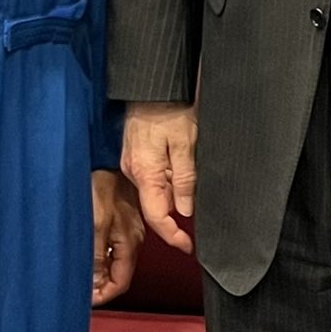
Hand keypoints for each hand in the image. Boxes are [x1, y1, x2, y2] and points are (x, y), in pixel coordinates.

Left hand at [92, 169, 146, 304]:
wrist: (102, 159)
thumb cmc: (101, 187)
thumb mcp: (95, 226)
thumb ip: (97, 257)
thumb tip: (97, 284)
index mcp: (130, 243)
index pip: (121, 282)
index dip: (104, 295)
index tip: (86, 299)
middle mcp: (132, 238)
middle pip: (118, 273)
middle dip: (100, 285)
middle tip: (79, 289)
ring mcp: (127, 228)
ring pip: (114, 260)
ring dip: (98, 270)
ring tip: (79, 273)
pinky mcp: (119, 219)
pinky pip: (110, 246)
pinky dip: (99, 255)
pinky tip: (85, 254)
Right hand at [121, 103, 196, 252]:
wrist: (152, 85)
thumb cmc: (171, 108)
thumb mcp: (186, 144)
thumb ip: (184, 179)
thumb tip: (185, 211)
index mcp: (145, 173)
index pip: (156, 216)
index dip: (172, 235)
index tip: (187, 246)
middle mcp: (134, 171)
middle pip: (156, 205)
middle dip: (176, 211)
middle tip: (197, 208)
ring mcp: (133, 163)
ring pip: (156, 190)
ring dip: (175, 190)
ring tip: (192, 174)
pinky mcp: (136, 155)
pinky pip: (153, 176)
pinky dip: (168, 177)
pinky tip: (181, 163)